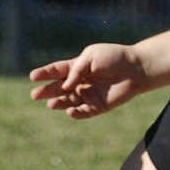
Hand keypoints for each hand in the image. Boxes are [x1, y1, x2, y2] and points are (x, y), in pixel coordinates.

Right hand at [29, 43, 151, 118]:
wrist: (136, 69)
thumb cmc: (114, 58)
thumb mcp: (91, 56)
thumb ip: (76, 69)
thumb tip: (65, 86)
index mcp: (78, 67)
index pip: (57, 71)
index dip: (44, 73)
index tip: (33, 77)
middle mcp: (81, 82)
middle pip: (59, 88)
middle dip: (47, 91)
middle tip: (34, 95)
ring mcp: (88, 95)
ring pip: (69, 102)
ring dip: (60, 103)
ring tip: (51, 104)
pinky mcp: (98, 106)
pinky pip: (84, 112)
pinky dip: (76, 113)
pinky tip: (70, 111)